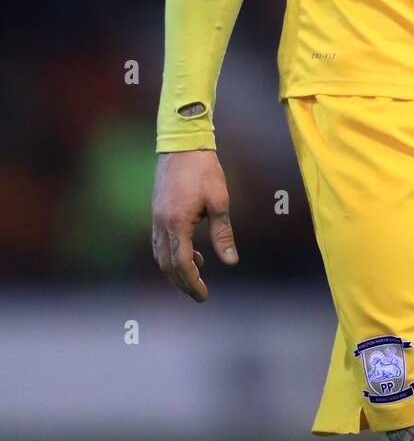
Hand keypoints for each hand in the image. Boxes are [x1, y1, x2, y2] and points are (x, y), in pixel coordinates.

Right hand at [151, 149, 238, 300]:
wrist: (182, 144)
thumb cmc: (204, 170)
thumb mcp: (219, 201)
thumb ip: (223, 233)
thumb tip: (231, 261)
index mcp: (177, 223)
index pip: (182, 264)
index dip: (192, 283)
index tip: (204, 296)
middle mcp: (161, 224)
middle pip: (167, 266)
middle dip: (182, 283)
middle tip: (199, 293)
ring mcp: (155, 218)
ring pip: (160, 255)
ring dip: (175, 270)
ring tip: (197, 274)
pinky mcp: (156, 212)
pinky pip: (159, 243)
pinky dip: (171, 254)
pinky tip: (191, 251)